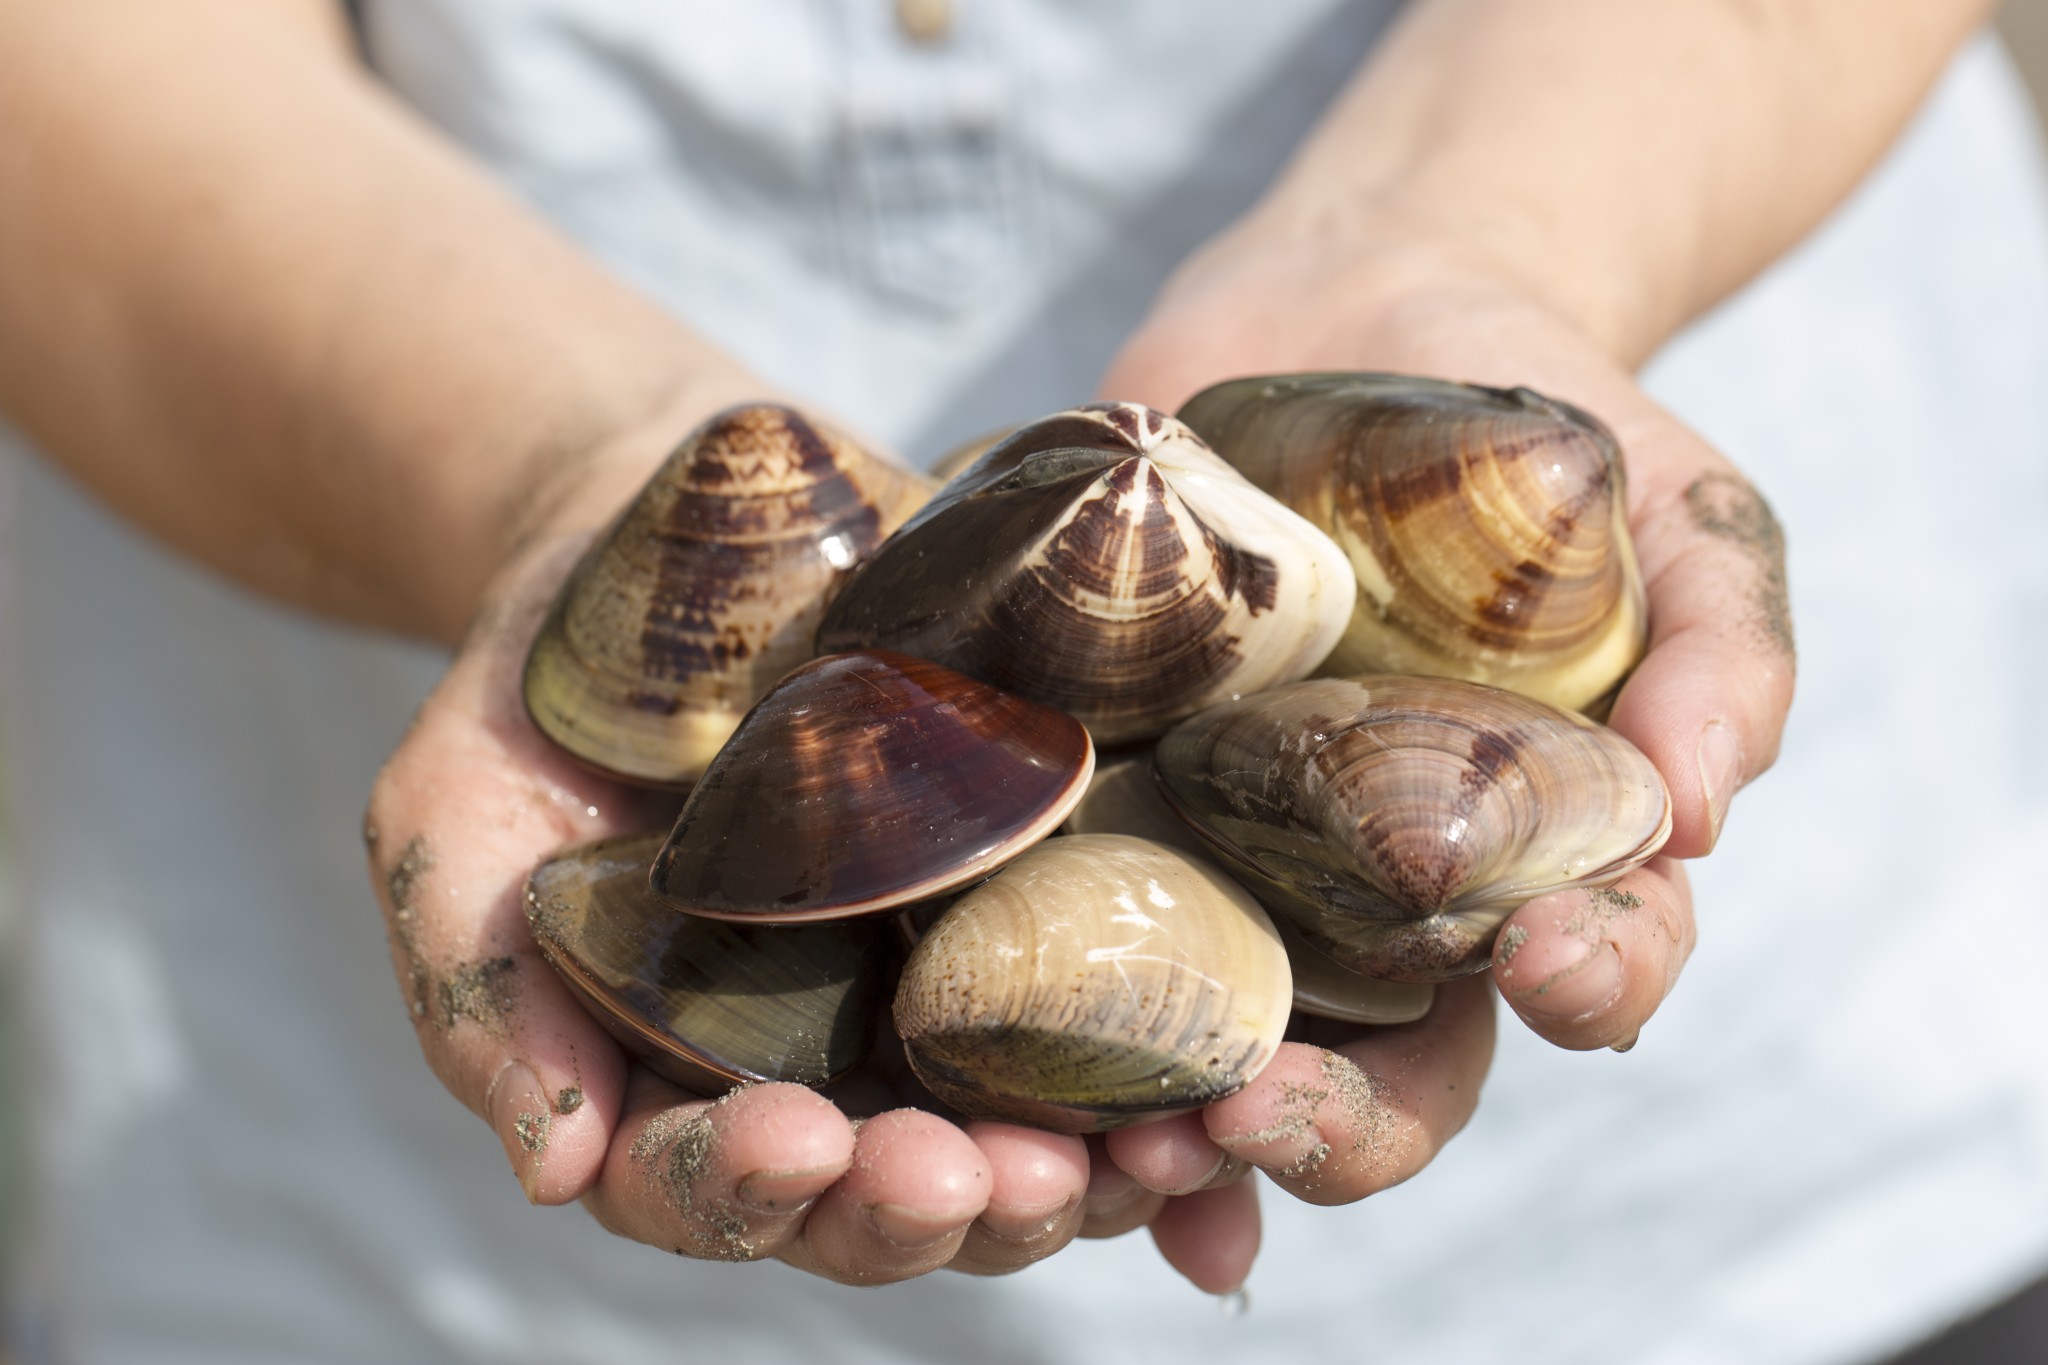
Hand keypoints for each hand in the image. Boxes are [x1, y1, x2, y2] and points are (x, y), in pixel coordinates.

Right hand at [364, 508, 1106, 1284]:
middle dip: (934, 1207)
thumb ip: (480, 989)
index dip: (744, 1192)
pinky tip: (1224, 1082)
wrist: (667, 531)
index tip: (795, 1145)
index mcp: (676, 1079)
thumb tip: (551, 1169)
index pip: (704, 1185)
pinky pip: (1114, 1020)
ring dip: (1078, 1175)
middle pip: (883, 1200)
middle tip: (984, 1176)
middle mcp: (821, 1070)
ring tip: (1133, 1152)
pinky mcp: (1039, 908)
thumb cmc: (543, 690)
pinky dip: (1167, 1076)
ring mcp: (938, 998)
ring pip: (1016, 1141)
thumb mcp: (452, 819)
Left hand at [1088, 223, 1795, 1269]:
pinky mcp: (1109, 781)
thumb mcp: (1684, 517)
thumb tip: (1695, 813)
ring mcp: (1235, 845)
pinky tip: (992, 1068)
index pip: (1580, 973)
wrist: (1371, 303)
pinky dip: (1031, 1010)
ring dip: (1174, 1124)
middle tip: (1260, 1116)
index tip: (1541, 956)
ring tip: (1129, 1146)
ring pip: (1214, 1035)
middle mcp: (1381, 889)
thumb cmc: (1554, 432)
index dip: (1577, 991)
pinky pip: (1063, 911)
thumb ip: (1723, 652)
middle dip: (1332, 1122)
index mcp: (1535, 854)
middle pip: (1383, 1067)